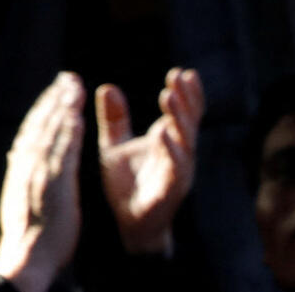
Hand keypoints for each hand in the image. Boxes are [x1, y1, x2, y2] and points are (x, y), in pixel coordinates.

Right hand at [0, 73, 86, 291]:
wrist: (26, 255)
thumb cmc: (27, 236)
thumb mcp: (16, 198)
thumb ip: (19, 175)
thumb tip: (15, 158)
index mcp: (20, 168)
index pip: (31, 130)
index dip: (43, 109)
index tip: (53, 93)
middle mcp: (28, 164)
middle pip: (41, 123)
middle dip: (54, 98)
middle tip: (66, 78)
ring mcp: (42, 171)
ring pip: (52, 131)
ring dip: (63, 105)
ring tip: (74, 85)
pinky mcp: (57, 181)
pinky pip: (64, 149)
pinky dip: (69, 129)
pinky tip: (77, 113)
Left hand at [99, 68, 203, 255]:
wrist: (127, 223)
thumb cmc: (126, 183)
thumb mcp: (114, 146)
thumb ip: (114, 120)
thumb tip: (107, 87)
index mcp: (168, 141)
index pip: (183, 113)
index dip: (187, 93)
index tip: (183, 71)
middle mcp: (178, 155)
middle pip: (187, 122)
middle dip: (185, 99)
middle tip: (179, 76)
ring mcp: (176, 173)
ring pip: (185, 142)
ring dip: (178, 119)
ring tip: (168, 96)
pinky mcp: (169, 192)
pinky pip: (175, 170)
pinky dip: (172, 151)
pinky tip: (164, 134)